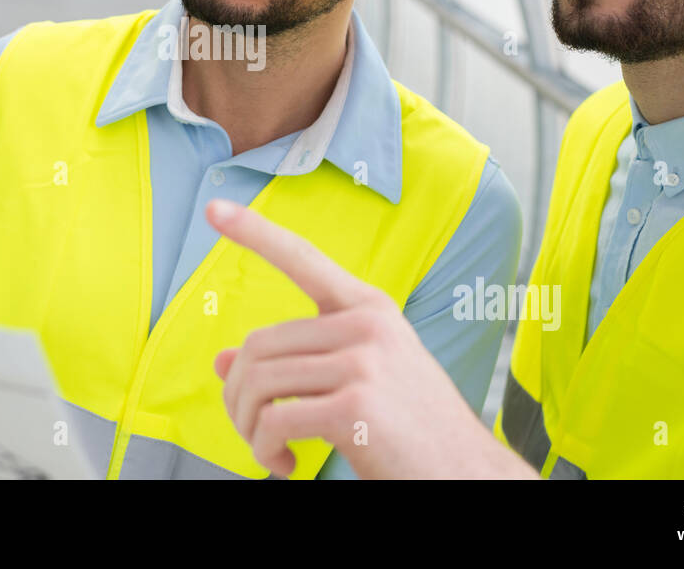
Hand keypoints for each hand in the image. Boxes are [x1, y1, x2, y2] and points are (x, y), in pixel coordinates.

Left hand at [206, 199, 535, 478]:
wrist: (468, 473)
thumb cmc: (410, 430)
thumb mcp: (356, 382)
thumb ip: (296, 364)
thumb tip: (223, 361)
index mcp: (369, 309)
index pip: (303, 259)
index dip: (255, 233)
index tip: (214, 209)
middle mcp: (367, 324)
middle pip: (259, 345)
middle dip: (240, 396)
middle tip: (254, 430)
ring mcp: (363, 361)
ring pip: (259, 383)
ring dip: (251, 428)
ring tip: (271, 450)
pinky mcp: (355, 405)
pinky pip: (276, 420)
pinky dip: (266, 450)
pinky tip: (287, 464)